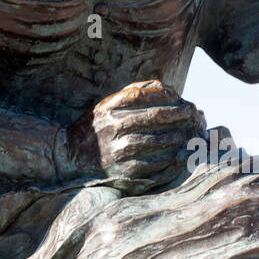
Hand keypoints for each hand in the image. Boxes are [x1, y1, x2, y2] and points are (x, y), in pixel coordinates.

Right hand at [55, 80, 202, 182]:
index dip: (164, 96)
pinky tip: (177, 155)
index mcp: (108, 108)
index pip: (142, 96)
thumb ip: (132, 93)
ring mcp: (118, 151)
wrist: (67, 156)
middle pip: (153, 118)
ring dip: (175, 137)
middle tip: (191, 113)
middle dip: (176, 114)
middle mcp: (113, 128)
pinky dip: (168, 159)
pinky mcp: (123, 172)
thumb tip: (163, 86)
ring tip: (186, 134)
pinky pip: (153, 165)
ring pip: (156, 142)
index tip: (180, 98)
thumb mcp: (105, 104)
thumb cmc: (94, 127)